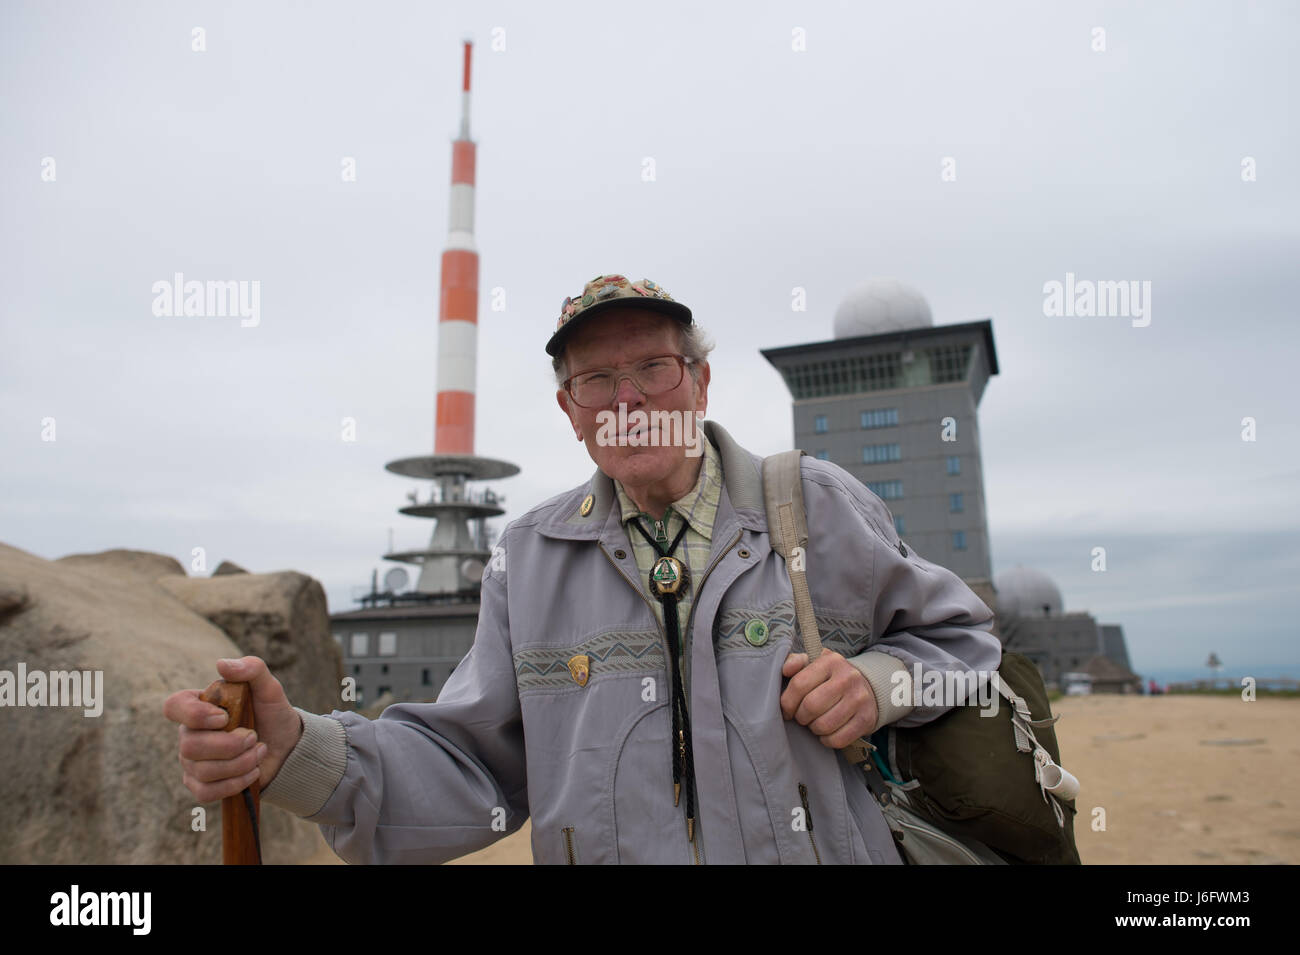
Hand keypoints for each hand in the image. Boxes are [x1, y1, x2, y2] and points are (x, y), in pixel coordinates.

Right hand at [163, 655, 303, 802]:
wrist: (285, 747)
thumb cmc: (272, 714)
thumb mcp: (269, 688)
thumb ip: (251, 669)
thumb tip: (221, 664)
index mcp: (199, 706)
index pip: (173, 707)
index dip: (194, 715)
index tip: (224, 717)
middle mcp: (189, 734)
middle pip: (190, 745)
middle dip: (230, 745)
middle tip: (254, 737)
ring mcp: (192, 762)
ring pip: (202, 770)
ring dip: (240, 763)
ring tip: (259, 752)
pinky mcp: (201, 785)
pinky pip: (206, 792)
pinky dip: (234, 783)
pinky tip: (252, 772)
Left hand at [780, 650, 877, 748]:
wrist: (867, 688)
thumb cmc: (831, 678)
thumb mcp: (814, 663)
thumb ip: (794, 661)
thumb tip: (785, 669)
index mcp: (831, 661)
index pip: (799, 684)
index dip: (787, 702)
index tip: (787, 710)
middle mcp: (847, 677)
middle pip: (811, 706)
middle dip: (800, 716)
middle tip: (802, 717)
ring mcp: (859, 699)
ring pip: (823, 725)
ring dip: (814, 729)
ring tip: (815, 722)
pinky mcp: (866, 719)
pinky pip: (838, 739)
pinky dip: (827, 740)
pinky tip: (827, 732)